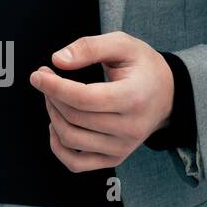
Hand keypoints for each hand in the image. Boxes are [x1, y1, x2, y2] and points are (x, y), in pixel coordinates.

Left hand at [28, 31, 175, 172]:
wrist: (168, 93)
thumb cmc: (143, 66)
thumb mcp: (122, 43)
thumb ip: (89, 47)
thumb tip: (58, 60)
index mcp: (134, 98)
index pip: (84, 99)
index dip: (54, 86)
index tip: (38, 74)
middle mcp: (130, 127)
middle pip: (74, 117)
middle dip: (51, 95)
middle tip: (46, 77)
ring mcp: (123, 147)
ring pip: (71, 139)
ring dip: (52, 115)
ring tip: (53, 96)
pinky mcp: (114, 158)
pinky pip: (76, 163)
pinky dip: (58, 146)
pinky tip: (56, 125)